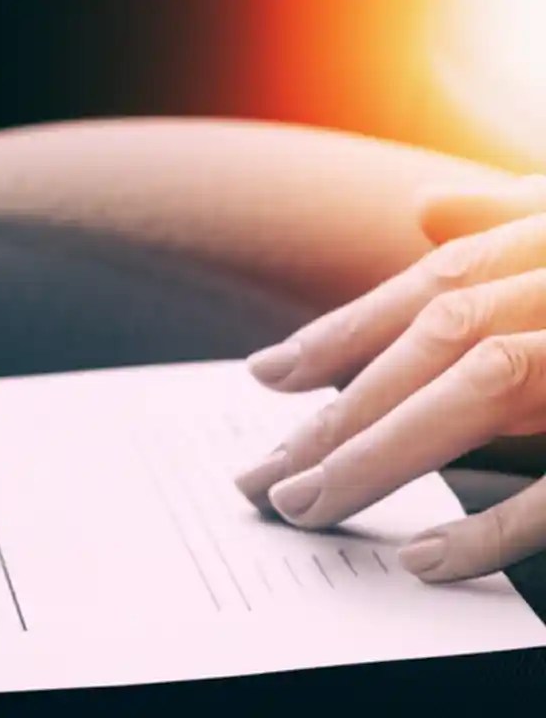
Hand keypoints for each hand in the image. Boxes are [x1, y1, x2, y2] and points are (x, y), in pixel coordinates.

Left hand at [233, 175, 545, 583]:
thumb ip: (511, 218)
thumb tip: (421, 208)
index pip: (429, 291)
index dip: (339, 335)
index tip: (261, 376)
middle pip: (433, 342)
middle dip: (338, 412)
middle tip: (257, 476)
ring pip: (477, 393)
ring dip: (379, 453)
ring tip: (300, 507)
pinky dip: (491, 526)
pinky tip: (419, 560)